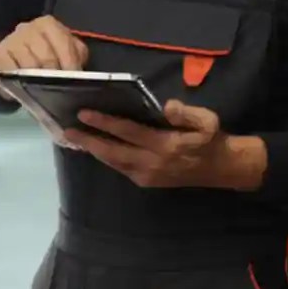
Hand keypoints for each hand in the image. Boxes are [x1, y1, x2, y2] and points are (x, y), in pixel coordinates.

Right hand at [0, 16, 88, 98]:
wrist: (12, 62)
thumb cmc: (43, 57)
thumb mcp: (64, 53)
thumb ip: (74, 56)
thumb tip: (79, 71)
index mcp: (48, 24)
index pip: (64, 44)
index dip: (71, 65)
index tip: (73, 80)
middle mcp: (28, 28)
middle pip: (46, 56)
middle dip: (55, 76)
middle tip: (58, 89)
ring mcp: (11, 41)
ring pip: (29, 65)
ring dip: (37, 80)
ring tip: (42, 90)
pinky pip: (11, 71)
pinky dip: (19, 81)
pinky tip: (23, 86)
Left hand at [61, 100, 265, 190]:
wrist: (220, 169)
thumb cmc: (211, 139)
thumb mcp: (208, 120)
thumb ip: (186, 113)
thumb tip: (166, 107)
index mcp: (165, 146)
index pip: (128, 132)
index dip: (105, 122)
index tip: (85, 113)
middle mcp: (152, 163)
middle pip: (112, 151)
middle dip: (88, 140)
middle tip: (67, 129)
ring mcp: (147, 175)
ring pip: (113, 162)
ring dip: (93, 150)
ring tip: (74, 136)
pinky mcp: (146, 181)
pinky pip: (120, 168)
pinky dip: (105, 157)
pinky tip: (94, 147)